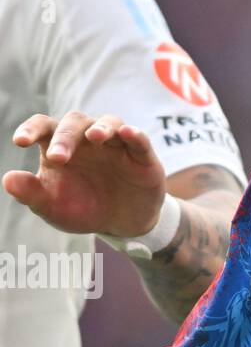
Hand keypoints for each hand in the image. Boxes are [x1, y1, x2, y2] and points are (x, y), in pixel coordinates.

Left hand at [3, 111, 165, 237]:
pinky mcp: (141, 155)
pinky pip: (139, 139)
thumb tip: (8, 179)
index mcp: (61, 147)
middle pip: (75, 122)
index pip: (44, 127)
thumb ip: (31, 194)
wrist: (121, 224)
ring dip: (101, 127)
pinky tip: (128, 134)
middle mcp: (88, 140)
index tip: (20, 142)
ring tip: (95, 137)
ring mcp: (116, 145)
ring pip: (109, 122)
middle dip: (65, 136)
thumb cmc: (82, 209)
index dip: (32, 129)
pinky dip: (134, 134)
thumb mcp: (53, 207)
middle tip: (58, 157)